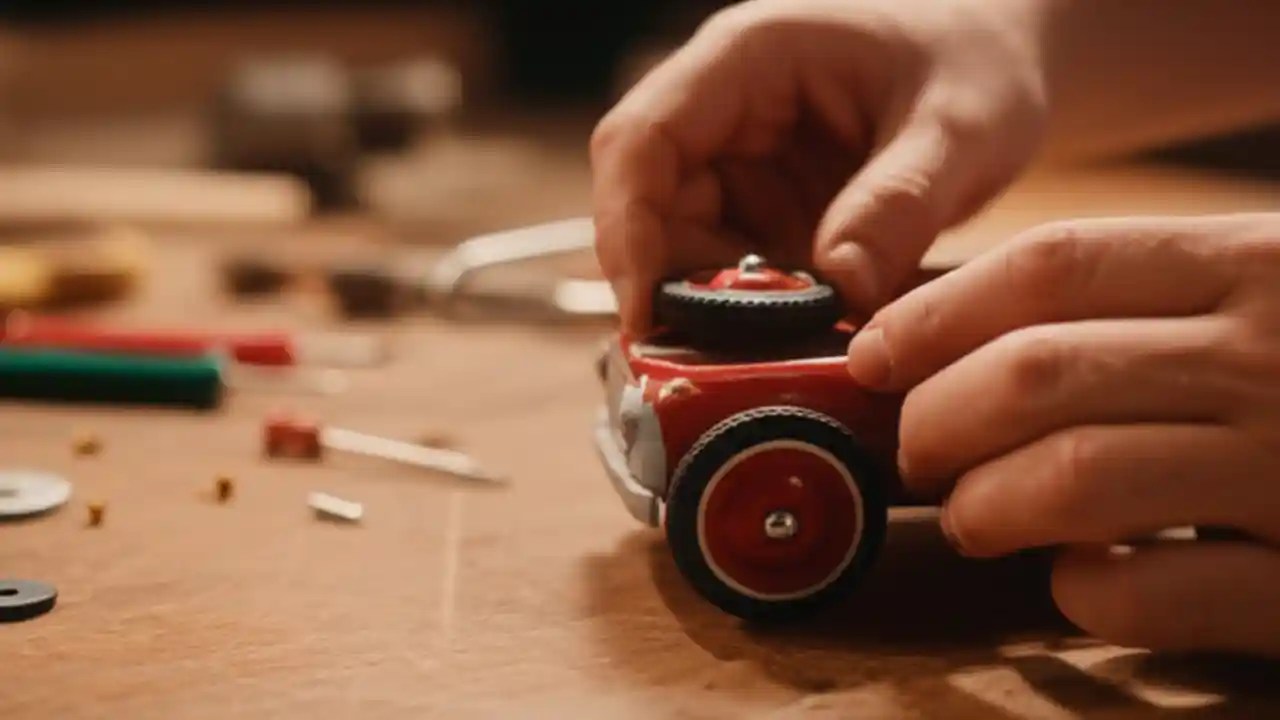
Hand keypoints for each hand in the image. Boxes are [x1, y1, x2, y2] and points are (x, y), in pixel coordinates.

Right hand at [590, 0, 1049, 331]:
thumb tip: (840, 289)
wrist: (1001, 54)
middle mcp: (722, 108)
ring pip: (679, 246)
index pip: (640, 141)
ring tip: (781, 348)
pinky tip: (800, 335)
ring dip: (715, 306)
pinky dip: (753, 310)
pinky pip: (729, 266)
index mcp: (747, 59)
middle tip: (731, 355)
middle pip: (646, 205)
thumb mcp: (960, 128)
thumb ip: (901, 203)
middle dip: (676, 287)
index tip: (646, 314)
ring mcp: (739, 159)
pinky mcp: (763, 204)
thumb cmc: (978, 59)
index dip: (628, 231)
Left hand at [847, 213, 1279, 655]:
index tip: (873, 354)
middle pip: (1038, 373)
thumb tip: (946, 339)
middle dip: (937, 419)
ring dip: (987, 505)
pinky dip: (1082, 595)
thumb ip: (1143, 306)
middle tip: (917, 451)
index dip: (934, 313)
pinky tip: (1080, 581)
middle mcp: (1274, 356)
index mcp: (1256, 267)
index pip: (1054, 267)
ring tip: (974, 518)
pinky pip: (1152, 596)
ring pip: (1075, 479)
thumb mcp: (1263, 299)